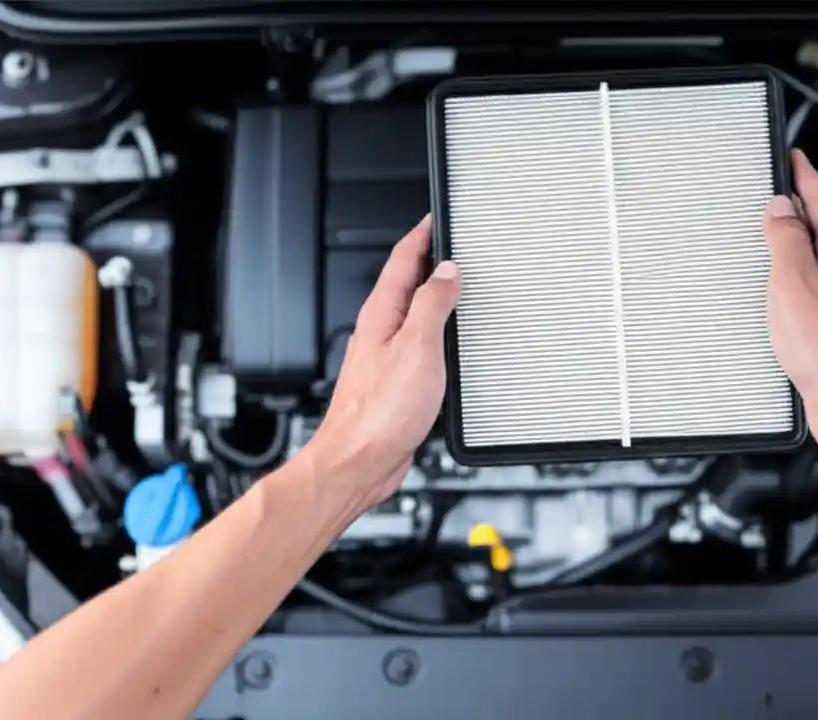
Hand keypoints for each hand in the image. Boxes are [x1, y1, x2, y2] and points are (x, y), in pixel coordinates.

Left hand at [302, 215, 459, 514]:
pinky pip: (421, 345)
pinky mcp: (397, 382)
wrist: (359, 462)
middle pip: (407, 284)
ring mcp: (387, 357)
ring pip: (415, 315)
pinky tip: (450, 342)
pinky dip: (438, 334)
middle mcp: (380, 332)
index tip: (438, 216)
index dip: (423, 234)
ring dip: (436, 298)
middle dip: (431, 262)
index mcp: (381, 315)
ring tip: (458, 286)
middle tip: (454, 245)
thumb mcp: (417, 348)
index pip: (402, 259)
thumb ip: (432, 305)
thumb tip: (447, 271)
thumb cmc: (379, 413)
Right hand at [764, 150, 817, 448]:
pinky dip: (793, 275)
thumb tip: (780, 208)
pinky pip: (812, 286)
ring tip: (772, 232)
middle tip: (780, 187)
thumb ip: (786, 240)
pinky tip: (779, 288)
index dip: (805, 174)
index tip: (793, 156)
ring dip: (795, 241)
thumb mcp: (795, 281)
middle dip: (801, 204)